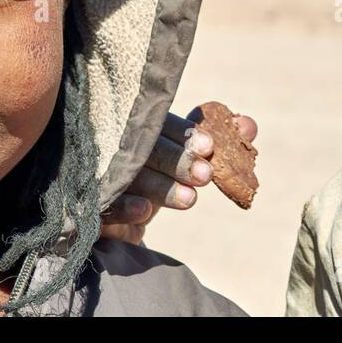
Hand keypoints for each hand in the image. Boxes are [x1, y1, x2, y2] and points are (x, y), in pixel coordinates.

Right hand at [100, 107, 256, 244]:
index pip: (161, 124)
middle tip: (207, 176)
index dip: (185, 135)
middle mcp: (118, 143)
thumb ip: (219, 141)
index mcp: (140, 126)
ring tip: (191, 200)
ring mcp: (101, 170)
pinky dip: (127, 206)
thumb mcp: (188, 159)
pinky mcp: (92, 200)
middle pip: (148, 148)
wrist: (123, 218)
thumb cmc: (159, 177)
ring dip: (162, 187)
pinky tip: (145, 212)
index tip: (209, 147)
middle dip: (179, 161)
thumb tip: (249, 126)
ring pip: (132, 175)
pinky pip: (107, 202)